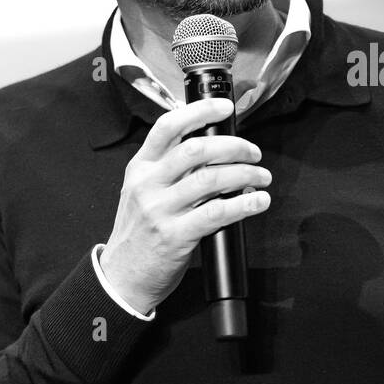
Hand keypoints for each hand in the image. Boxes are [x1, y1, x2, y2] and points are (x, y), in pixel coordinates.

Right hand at [99, 97, 270, 314]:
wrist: (122, 276)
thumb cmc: (140, 231)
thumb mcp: (143, 190)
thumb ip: (170, 168)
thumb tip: (216, 148)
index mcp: (140, 167)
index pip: (168, 127)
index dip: (199, 111)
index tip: (225, 107)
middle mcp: (147, 184)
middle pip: (196, 150)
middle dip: (234, 146)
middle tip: (254, 152)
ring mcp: (159, 210)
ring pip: (210, 179)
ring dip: (245, 174)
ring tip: (261, 177)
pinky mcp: (175, 235)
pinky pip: (217, 213)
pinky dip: (244, 204)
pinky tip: (257, 202)